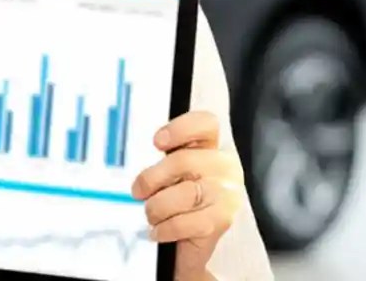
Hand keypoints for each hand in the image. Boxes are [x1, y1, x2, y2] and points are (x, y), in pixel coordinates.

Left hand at [131, 111, 244, 279]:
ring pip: (183, 193)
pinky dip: (164, 228)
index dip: (181, 128)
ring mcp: (227, 194)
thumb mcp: (171, 174)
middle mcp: (224, 167)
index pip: (206, 124)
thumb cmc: (180, 202)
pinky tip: (158, 230)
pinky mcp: (222, 221)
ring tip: (153, 215)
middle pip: (183, 160)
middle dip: (152, 178)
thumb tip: (138, 166)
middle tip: (139, 191)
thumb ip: (164, 160)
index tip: (157, 142)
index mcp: (211, 148)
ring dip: (157, 208)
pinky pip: (183, 222)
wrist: (192, 242)